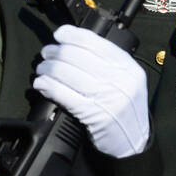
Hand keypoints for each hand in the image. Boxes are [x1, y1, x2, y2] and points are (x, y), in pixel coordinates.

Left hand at [33, 23, 149, 158]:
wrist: (134, 141)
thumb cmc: (124, 107)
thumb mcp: (125, 79)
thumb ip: (105, 61)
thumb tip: (71, 43)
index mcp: (126, 66)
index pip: (94, 42)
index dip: (71, 35)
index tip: (59, 35)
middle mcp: (119, 79)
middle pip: (76, 55)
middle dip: (55, 52)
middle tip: (46, 54)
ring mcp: (108, 97)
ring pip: (67, 73)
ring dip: (48, 69)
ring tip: (42, 69)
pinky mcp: (94, 115)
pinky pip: (64, 95)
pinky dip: (48, 86)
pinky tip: (41, 84)